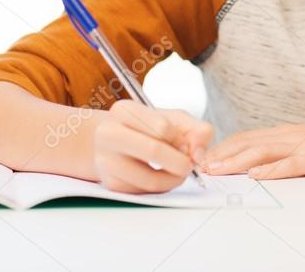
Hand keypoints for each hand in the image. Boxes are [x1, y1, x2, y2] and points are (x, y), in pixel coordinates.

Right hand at [92, 101, 213, 193]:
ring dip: (173, 180)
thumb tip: (198, 154)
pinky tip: (161, 177)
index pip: (162, 127)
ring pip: (150, 180)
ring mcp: (106, 160)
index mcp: (125, 110)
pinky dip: (160, 188)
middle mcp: (109, 133)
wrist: (111, 143)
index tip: (188, 146)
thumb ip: (196, 129)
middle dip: (181, 163)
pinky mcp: (111, 184)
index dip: (183, 140)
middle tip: (189, 166)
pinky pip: (144, 193)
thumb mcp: (173, 119)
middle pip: (154, 151)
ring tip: (178, 173)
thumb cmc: (147, 128)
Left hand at [200, 116, 304, 179]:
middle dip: (222, 154)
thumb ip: (292, 150)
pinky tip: (255, 175)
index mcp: (290, 132)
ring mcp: (304, 145)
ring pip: (262, 151)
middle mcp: (292, 135)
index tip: (207, 156)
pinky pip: (290, 164)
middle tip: (201, 165)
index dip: (226, 146)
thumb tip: (269, 163)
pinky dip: (270, 170)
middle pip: (249, 142)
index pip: (249, 137)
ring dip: (236, 161)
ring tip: (217, 170)